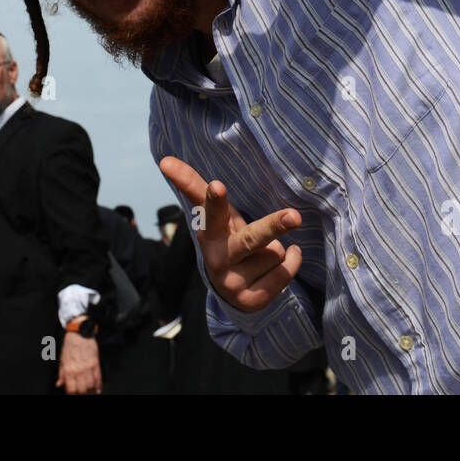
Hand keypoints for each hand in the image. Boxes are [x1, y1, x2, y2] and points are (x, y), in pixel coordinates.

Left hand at [56, 326, 100, 394]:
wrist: (79, 333)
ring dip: (90, 391)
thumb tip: (59, 384)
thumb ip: (61, 374)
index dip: (72, 394)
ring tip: (89, 392)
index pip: (71, 389)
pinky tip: (97, 390)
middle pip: (82, 390)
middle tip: (82, 393)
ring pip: (90, 386)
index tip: (73, 394)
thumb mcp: (62, 359)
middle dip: (81, 394)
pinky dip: (99, 386)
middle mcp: (78, 370)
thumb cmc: (70, 345)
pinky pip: (98, 378)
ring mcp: (88, 367)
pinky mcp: (95, 363)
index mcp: (68, 370)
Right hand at [159, 155, 302, 313]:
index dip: (214, 200)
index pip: (212, 213)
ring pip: (275, 253)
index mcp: (208, 233)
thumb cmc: (225, 236)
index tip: (217, 185)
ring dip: (275, 249)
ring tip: (260, 255)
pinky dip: (289, 263)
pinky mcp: (251, 301)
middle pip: (252, 239)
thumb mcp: (215, 215)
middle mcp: (217, 259)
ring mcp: (233, 283)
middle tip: (294, 216)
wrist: (231, 287)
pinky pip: (285, 272)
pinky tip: (274, 264)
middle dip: (273, 226)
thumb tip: (165, 159)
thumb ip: (194, 186)